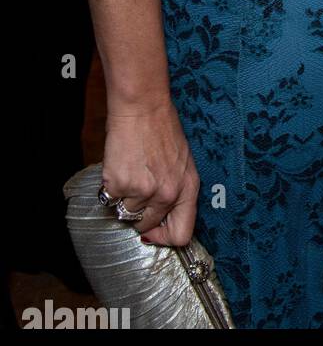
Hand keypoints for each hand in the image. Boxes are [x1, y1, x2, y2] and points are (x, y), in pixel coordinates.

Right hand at [100, 97, 199, 246]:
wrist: (142, 108)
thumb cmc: (162, 128)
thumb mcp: (182, 162)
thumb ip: (176, 190)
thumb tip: (164, 219)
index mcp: (188, 187)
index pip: (182, 234)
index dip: (164, 237)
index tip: (154, 230)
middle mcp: (168, 193)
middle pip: (148, 227)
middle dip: (139, 214)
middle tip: (136, 190)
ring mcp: (144, 191)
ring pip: (126, 214)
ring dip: (124, 198)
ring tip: (130, 171)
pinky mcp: (121, 185)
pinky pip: (110, 200)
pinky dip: (111, 188)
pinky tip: (120, 166)